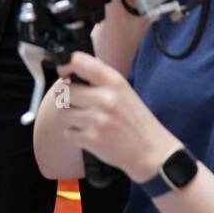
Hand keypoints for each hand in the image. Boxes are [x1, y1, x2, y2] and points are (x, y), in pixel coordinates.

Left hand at [55, 50, 179, 181]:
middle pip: (65, 90)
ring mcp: (98, 119)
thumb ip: (100, 76)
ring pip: (64, 112)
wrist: (150, 150)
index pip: (79, 62)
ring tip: (87, 121)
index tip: (65, 75)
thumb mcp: (124, 90)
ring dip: (71, 117)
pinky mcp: (92, 139)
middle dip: (68, 98)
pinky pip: (68, 132)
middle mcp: (105, 98)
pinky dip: (75, 135)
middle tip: (80, 104)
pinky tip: (90, 134)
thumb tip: (72, 64)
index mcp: (114, 81)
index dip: (66, 68)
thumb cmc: (134, 119)